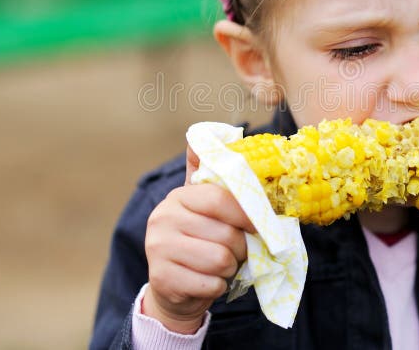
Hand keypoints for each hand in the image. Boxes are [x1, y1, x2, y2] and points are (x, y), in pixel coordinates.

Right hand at [142, 145, 255, 332]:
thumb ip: (215, 175)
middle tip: (236, 252)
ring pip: (220, 261)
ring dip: (230, 269)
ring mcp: (158, 249)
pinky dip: (218, 286)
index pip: (220, 200)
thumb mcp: (204, 207)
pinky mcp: (162, 279)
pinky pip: (210, 285)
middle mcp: (163, 218)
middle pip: (225, 234)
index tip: (260, 226)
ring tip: (223, 266)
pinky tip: (209, 281)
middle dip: (240, 248)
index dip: (247, 214)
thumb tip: (231, 132)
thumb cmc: (199, 241)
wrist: (173, 287)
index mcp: (177, 197)